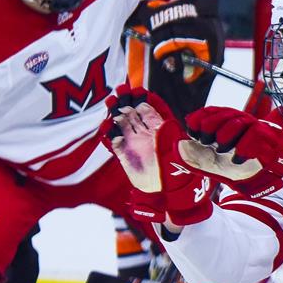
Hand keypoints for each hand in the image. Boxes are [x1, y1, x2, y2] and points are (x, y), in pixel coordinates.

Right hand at [103, 86, 214, 224]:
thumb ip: (168, 133)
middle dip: (126, 102)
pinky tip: (106, 126)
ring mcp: (132, 143)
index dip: (141, 100)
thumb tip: (164, 123)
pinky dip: (109, 133)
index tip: (136, 92)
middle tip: (119, 92)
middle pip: (132, 113)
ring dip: (115, 113)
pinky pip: (114, 141)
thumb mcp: (176, 147)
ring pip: (121, 124)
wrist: (167, 190)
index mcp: (157, 129)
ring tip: (110, 103)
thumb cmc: (176, 168)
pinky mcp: (123, 154)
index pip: (147, 110)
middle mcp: (143, 134)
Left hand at [181, 106, 282, 187]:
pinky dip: (243, 149)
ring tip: (220, 150)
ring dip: (225, 136)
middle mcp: (242, 121)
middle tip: (205, 141)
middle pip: (223, 113)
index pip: (211, 111)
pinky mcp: (269, 137)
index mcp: (229, 123)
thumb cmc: (248, 162)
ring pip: (237, 122)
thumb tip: (178, 149)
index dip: (199, 118)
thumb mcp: (222, 161)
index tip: (191, 131)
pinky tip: (237, 160)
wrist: (279, 164)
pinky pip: (254, 135)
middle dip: (210, 126)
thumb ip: (202, 157)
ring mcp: (256, 127)